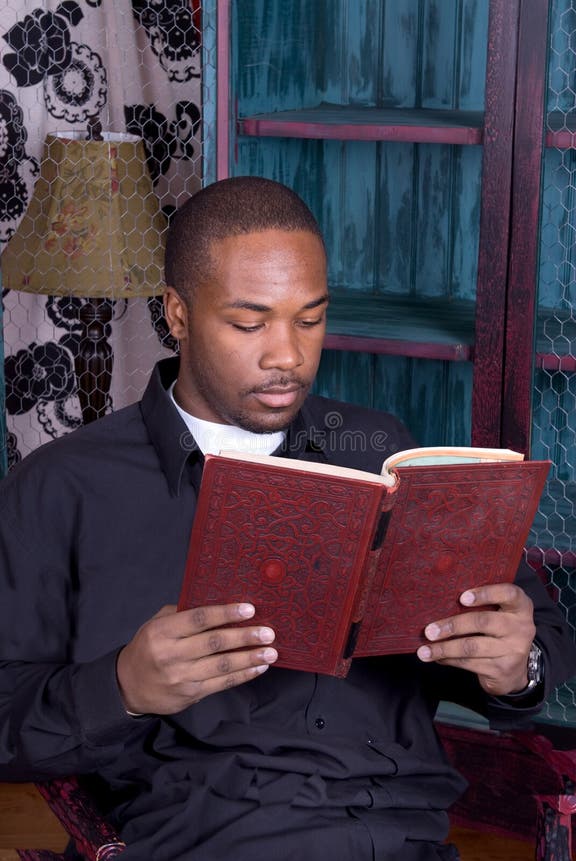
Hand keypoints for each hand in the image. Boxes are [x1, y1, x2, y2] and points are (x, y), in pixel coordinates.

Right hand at [116, 603, 277, 714]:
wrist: (128, 686)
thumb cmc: (149, 647)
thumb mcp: (156, 624)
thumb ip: (182, 613)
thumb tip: (218, 602)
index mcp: (162, 632)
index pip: (198, 619)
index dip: (225, 613)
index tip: (249, 609)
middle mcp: (171, 655)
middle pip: (214, 643)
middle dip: (244, 637)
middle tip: (268, 632)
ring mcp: (181, 677)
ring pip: (221, 665)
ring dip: (249, 658)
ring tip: (271, 652)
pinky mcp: (191, 694)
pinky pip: (221, 683)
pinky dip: (243, 675)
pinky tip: (259, 667)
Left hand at [416, 583, 535, 695]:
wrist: (515, 672)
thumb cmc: (498, 633)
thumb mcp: (498, 614)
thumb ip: (482, 605)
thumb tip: (440, 601)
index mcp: (521, 607)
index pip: (509, 593)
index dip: (485, 593)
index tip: (462, 597)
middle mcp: (521, 628)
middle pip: (483, 622)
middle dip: (452, 625)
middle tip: (429, 631)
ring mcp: (513, 651)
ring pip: (472, 647)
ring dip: (444, 648)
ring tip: (424, 650)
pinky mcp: (502, 670)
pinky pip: (470, 663)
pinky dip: (449, 660)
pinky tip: (438, 657)